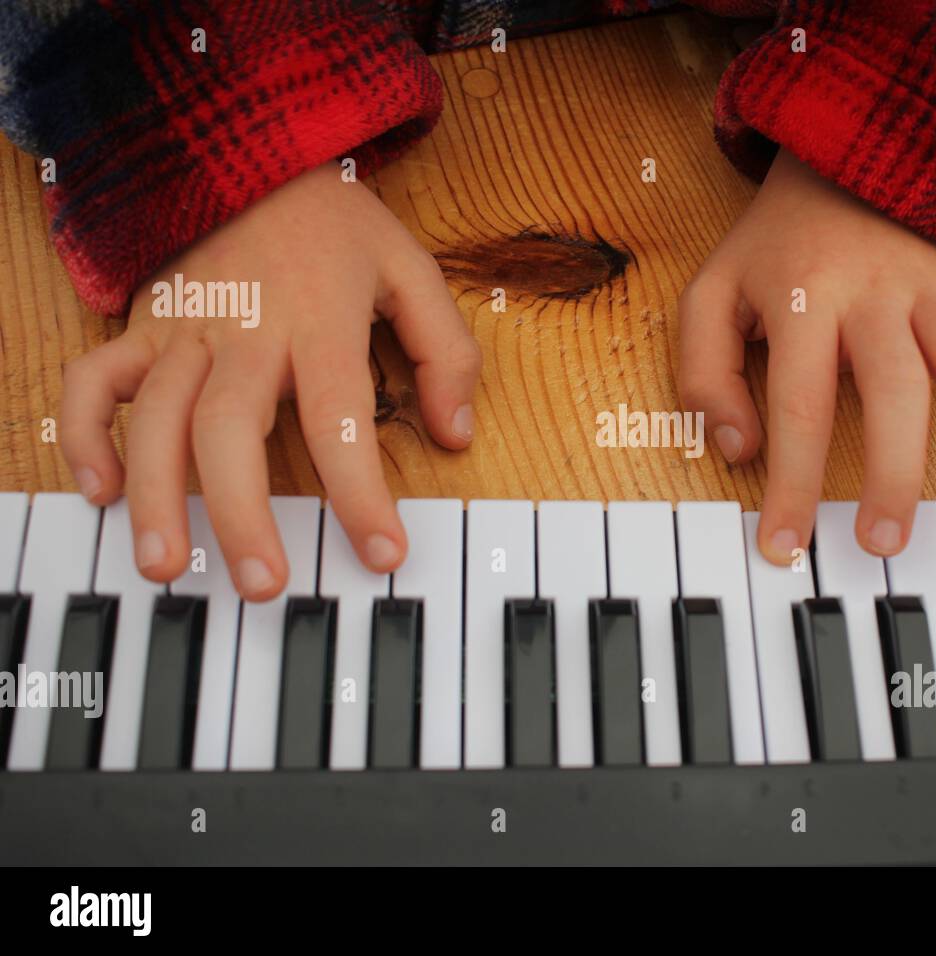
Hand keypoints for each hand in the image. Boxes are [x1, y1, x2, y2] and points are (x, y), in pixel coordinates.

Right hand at [61, 161, 480, 599]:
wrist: (249, 154)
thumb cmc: (336, 227)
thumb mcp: (412, 270)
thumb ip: (444, 352)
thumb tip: (456, 434)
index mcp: (321, 320)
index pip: (341, 418)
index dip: (361, 492)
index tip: (383, 554)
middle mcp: (245, 330)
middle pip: (230, 429)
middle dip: (241, 512)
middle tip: (260, 584)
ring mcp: (184, 329)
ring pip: (155, 417)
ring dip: (155, 494)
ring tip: (165, 565)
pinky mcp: (141, 327)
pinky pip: (96, 381)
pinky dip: (87, 434)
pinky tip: (100, 491)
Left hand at [677, 148, 935, 563]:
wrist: (846, 155)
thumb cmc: (774, 246)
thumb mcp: (712, 293)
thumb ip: (706, 370)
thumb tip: (739, 450)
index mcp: (801, 297)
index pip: (796, 406)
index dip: (793, 485)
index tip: (787, 550)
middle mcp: (872, 291)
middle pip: (893, 387)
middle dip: (892, 474)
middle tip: (885, 544)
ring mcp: (931, 284)